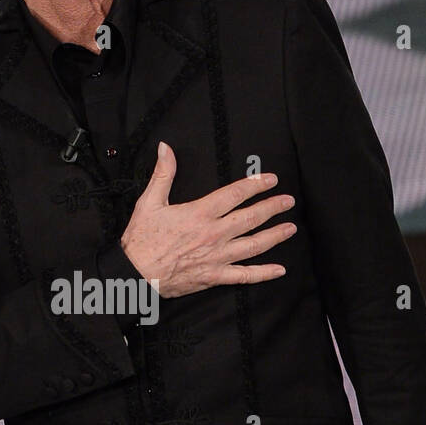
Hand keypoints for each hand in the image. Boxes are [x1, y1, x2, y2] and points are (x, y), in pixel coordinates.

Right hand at [120, 141, 296, 297]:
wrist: (134, 275)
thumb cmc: (140, 240)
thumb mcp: (149, 202)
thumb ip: (163, 174)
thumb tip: (165, 148)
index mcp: (199, 213)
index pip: (234, 194)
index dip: (255, 185)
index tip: (270, 179)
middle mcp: (213, 234)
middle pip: (250, 218)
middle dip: (272, 208)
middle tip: (288, 201)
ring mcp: (216, 256)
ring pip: (253, 245)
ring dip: (275, 235)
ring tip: (290, 228)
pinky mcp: (214, 276)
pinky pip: (244, 275)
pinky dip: (263, 273)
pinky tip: (279, 270)